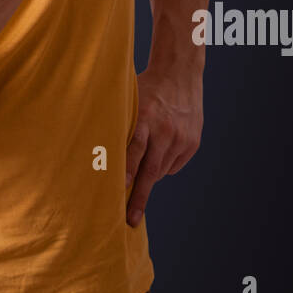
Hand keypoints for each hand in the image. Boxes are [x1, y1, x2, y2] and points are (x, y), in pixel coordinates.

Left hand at [125, 66, 202, 226]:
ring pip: (162, 170)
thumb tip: (100, 153)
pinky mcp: (192, 143)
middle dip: (139, 197)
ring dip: (148, 177)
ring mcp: (181, 138)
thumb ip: (120, 124)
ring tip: (139, 173)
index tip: (118, 188)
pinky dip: (164, 166)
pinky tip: (159, 152)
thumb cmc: (146, 88)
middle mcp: (166, 130)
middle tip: (130, 219)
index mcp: (146, 118)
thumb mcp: (129, 99)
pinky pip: (174, 165)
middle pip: (150, 170)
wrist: (180, 73)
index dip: (125, 169)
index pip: (135, 149)